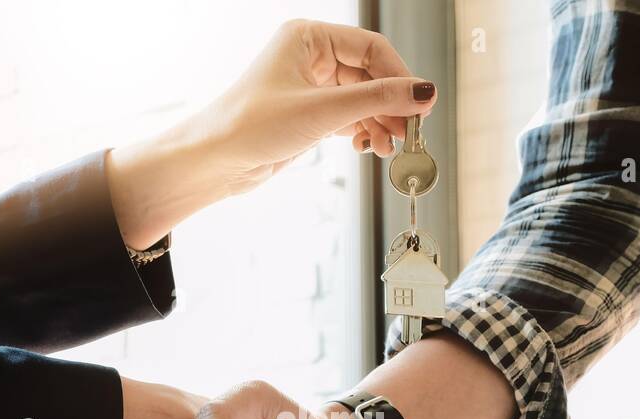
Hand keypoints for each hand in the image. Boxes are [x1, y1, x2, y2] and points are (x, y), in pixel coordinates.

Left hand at [201, 18, 438, 178]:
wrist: (215, 161)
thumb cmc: (252, 125)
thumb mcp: (323, 110)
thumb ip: (378, 100)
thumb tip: (424, 92)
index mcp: (308, 37)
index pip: (371, 48)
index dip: (399, 76)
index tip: (421, 103)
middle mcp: (310, 57)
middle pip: (369, 75)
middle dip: (390, 104)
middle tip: (409, 132)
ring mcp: (309, 86)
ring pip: (361, 99)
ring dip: (379, 122)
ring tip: (389, 147)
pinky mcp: (308, 114)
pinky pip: (349, 116)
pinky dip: (363, 131)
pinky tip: (370, 147)